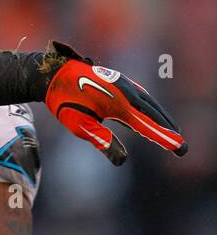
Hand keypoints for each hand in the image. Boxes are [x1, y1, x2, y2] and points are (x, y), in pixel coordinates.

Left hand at [43, 42, 186, 165]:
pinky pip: (141, 96)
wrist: (53, 73)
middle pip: (153, 113)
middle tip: (182, 147)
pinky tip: (153, 115)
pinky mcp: (119, 81)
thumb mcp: (79, 126)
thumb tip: (122, 161)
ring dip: (162, 118)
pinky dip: (151, 108)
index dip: (163, 137)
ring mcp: (124, 84)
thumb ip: (102, 141)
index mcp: (118, 104)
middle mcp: (126, 92)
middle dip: (168, 130)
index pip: (146, 125)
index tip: (179, 147)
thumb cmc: (64, 101)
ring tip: (173, 132)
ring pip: (150, 103)